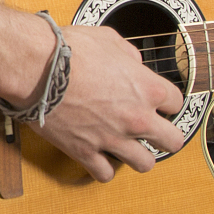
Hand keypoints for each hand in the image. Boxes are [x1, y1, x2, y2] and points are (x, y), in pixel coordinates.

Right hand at [30, 24, 185, 181]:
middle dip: (166, 135)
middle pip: (172, 141)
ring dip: (140, 156)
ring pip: (145, 164)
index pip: (177, 102)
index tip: (159, 102)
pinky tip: (100, 158)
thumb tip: (134, 63)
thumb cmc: (70, 51)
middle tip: (154, 131)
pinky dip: (104, 168)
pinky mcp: (86, 152)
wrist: (35, 68)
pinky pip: (105, 174)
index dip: (168, 102)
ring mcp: (113, 139)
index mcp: (147, 88)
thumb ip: (129, 55)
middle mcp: (137, 118)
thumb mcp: (109, 40)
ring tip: (129, 148)